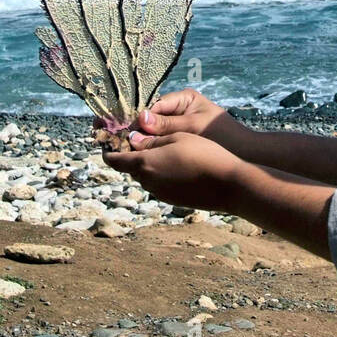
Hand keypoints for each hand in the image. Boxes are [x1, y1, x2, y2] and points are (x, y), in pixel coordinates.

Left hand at [101, 131, 244, 211]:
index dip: (108, 148)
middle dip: (131, 152)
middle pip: (130, 166)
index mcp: (144, 164)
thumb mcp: (178, 137)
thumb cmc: (204, 155)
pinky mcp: (171, 199)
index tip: (109, 138)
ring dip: (148, 163)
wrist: (229, 185)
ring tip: (164, 147)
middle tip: (140, 136)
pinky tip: (178, 163)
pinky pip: (159, 183)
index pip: (113, 159)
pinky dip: (161, 172)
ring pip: (145, 174)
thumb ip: (152, 140)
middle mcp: (147, 181)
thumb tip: (133, 140)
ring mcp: (159, 193)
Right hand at [128, 88, 249, 151]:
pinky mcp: (181, 139)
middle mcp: (179, 108)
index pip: (155, 106)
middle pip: (153, 118)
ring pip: (156, 132)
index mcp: (184, 98)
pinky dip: (155, 148)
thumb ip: (167, 125)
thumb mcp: (193, 127)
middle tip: (124, 144)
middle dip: (140, 131)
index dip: (140, 119)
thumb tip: (140, 120)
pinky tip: (146, 158)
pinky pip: (163, 142)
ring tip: (131, 152)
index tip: (126, 133)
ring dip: (146, 141)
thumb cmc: (223, 135)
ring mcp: (179, 124)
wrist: (244, 152)